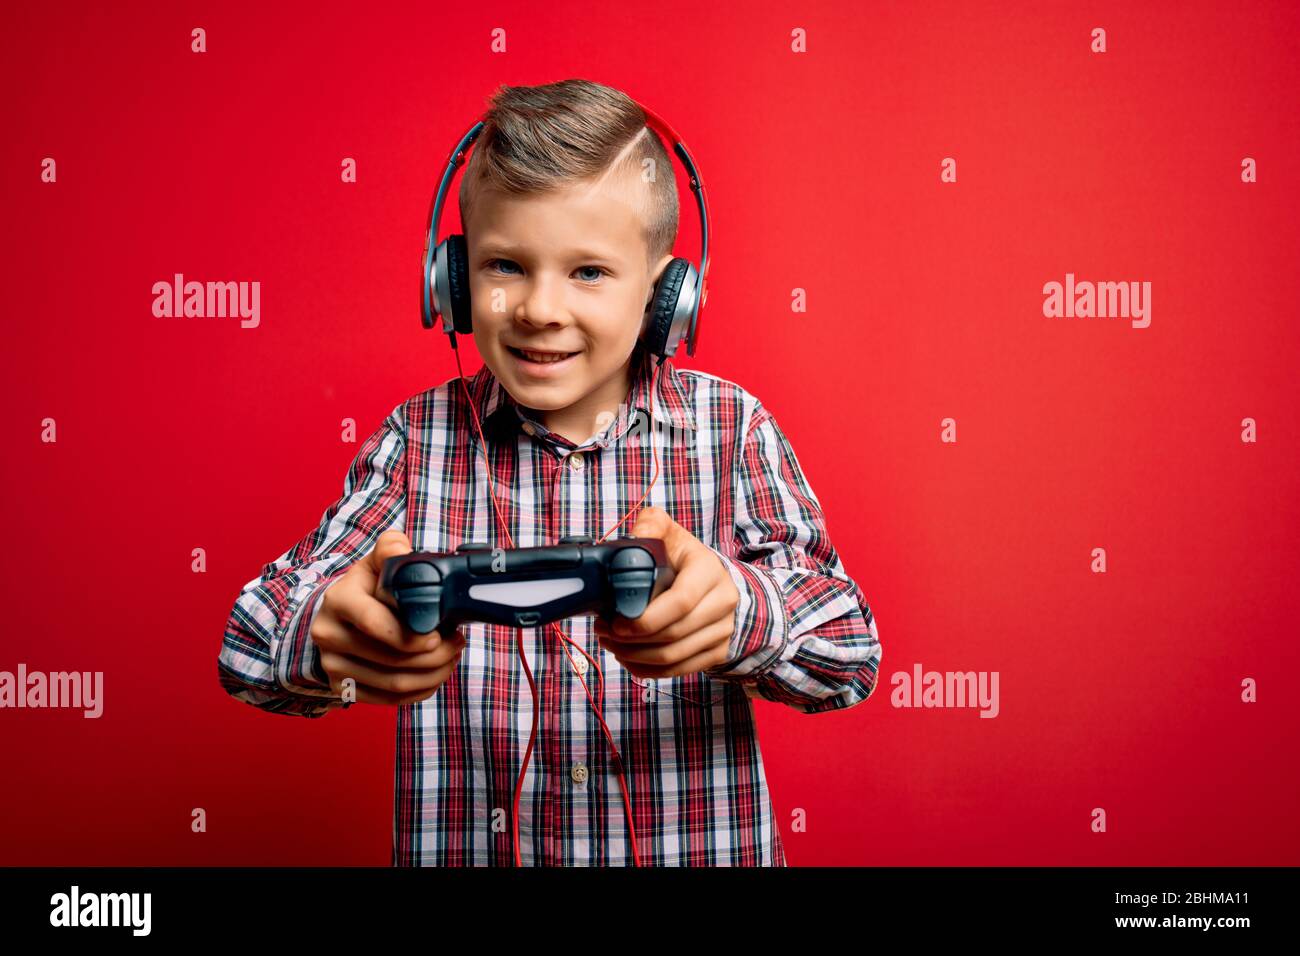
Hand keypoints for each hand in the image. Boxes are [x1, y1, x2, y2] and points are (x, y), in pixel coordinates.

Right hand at [313, 530, 466, 705]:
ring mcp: (332, 665)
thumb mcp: (376, 562)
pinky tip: (435, 674)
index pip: (374, 623)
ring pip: (394, 683)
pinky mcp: (343, 688)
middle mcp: (329, 635)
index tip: (437, 634)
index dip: (411, 635)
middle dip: (435, 655)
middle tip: (456, 642)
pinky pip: (389, 700)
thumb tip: (401, 547)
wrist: (337, 617)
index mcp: (338, 600)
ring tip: (451, 656)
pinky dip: (420, 690)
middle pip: (391, 659)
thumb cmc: (366, 588)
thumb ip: (390, 548)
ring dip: (433, 674)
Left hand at [593, 506, 738, 678]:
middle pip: (673, 633)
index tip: (615, 621)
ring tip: (610, 643)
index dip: (644, 618)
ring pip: (673, 656)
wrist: (719, 582)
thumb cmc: (685, 558)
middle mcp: (723, 602)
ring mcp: (723, 630)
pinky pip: (679, 670)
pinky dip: (647, 669)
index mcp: (709, 570)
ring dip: (634, 656)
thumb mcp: (670, 533)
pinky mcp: (717, 652)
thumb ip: (650, 526)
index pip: (680, 601)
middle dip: (631, 639)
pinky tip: (627, 658)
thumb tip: (631, 538)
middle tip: (604, 631)